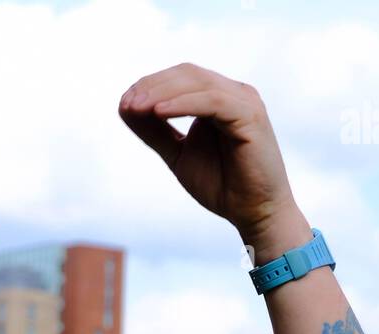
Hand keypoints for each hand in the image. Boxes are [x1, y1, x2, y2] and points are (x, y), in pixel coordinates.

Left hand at [119, 65, 306, 259]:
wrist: (254, 214)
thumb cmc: (222, 187)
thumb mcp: (179, 156)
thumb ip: (156, 132)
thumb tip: (125, 108)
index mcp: (219, 99)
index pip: (181, 78)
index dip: (150, 85)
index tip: (124, 104)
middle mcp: (233, 93)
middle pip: (187, 74)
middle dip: (152, 86)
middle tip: (126, 104)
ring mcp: (244, 101)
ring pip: (198, 83)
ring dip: (163, 92)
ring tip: (136, 107)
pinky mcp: (251, 116)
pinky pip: (212, 102)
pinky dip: (183, 104)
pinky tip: (159, 112)